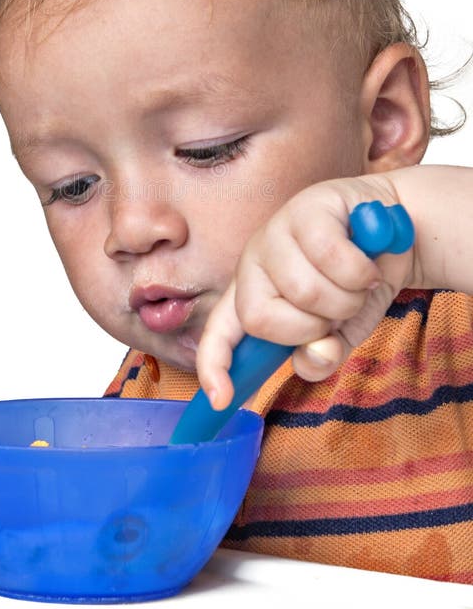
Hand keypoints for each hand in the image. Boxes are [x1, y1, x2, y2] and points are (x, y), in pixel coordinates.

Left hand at [197, 176, 415, 409]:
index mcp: (252, 295)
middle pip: (262, 318)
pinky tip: (367, 261)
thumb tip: (313, 359)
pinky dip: (362, 272)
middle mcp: (254, 263)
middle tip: (338, 308)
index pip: (219, 333)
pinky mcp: (306, 209)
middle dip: (312, 326)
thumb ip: (325, 353)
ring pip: (305, 292)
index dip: (214, 366)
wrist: (395, 230)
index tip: (220, 399)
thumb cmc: (358, 281)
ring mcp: (276, 232)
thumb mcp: (342, 328)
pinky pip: (333, 259)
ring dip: (347, 298)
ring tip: (357, 282)